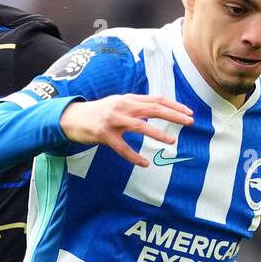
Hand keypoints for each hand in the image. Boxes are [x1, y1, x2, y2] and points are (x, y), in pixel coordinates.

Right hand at [59, 94, 193, 167]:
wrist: (71, 117)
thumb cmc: (97, 113)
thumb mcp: (117, 104)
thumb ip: (135, 106)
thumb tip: (156, 108)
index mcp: (128, 99)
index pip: (156, 99)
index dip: (174, 105)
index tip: (188, 112)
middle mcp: (122, 106)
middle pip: (153, 109)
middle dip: (173, 115)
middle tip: (189, 122)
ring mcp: (113, 120)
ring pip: (140, 126)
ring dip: (158, 134)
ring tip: (172, 141)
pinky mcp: (104, 135)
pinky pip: (122, 148)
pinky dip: (134, 156)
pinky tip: (145, 163)